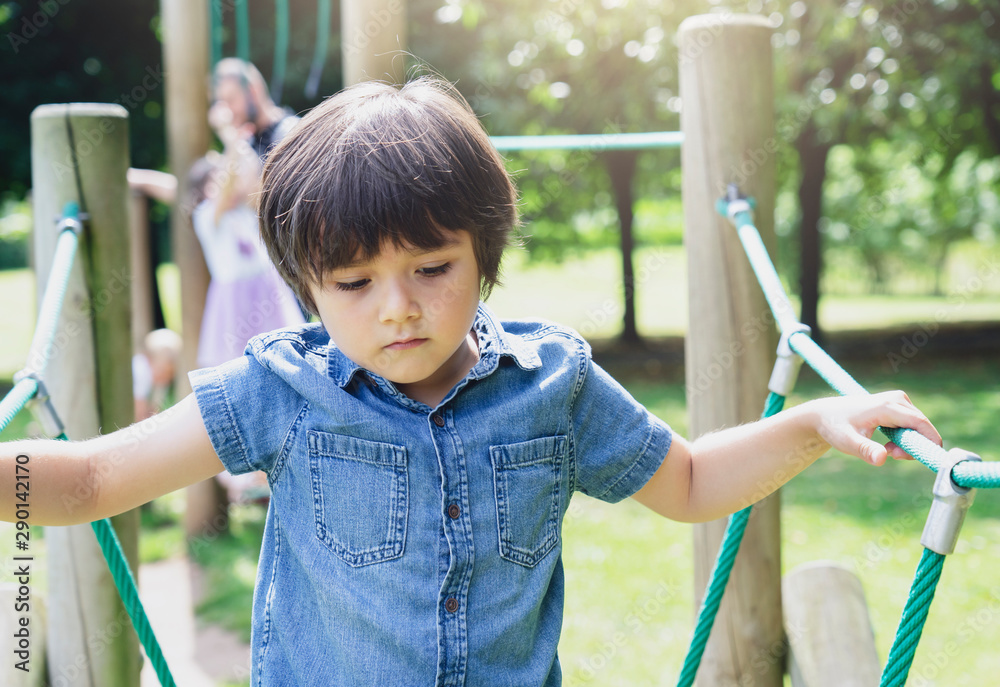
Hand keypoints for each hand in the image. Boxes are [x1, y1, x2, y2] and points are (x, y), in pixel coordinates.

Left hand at [809, 390, 941, 465]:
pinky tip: (887, 443)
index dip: (930, 441)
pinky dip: (905, 439)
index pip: (920, 423)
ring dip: (908, 444)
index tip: (928, 459)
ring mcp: (899, 400)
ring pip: (918, 428)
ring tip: (886, 449)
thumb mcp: (847, 442)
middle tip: (892, 456)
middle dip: (914, 447)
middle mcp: (897, 399)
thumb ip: (865, 450)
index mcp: (887, 405)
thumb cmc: (835, 427)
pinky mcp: (899, 405)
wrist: (825, 414)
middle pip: (921, 427)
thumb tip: (882, 459)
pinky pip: (913, 426)